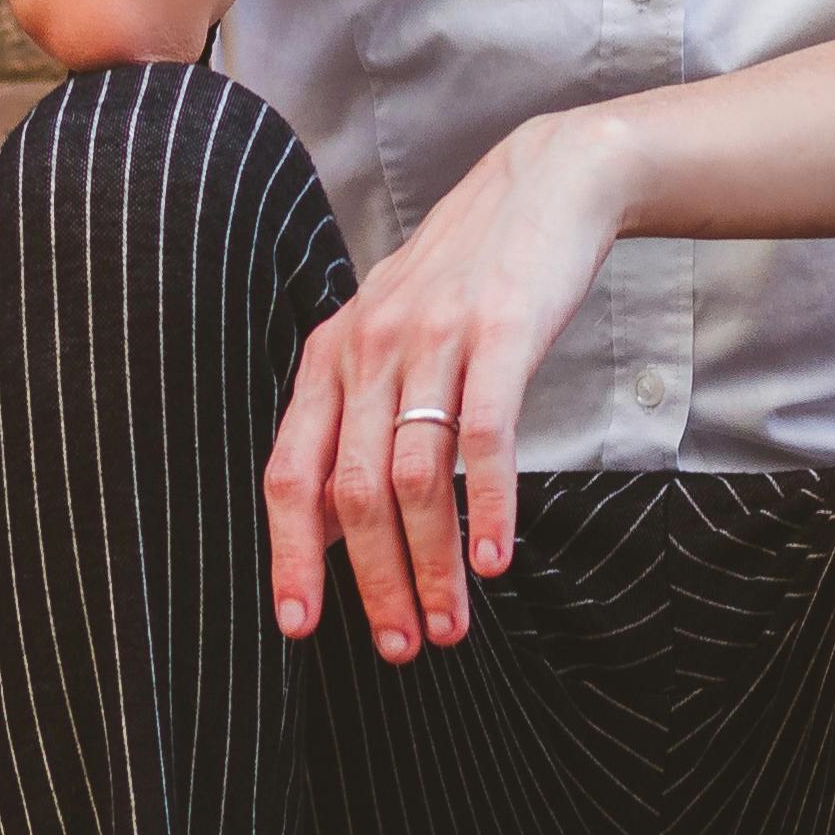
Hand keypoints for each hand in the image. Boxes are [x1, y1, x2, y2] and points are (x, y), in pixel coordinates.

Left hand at [265, 110, 636, 653]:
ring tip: (448, 624)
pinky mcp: (499, 336)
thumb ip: (359, 412)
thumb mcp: (392, 333)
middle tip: (398, 647)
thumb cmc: (469, 276)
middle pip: (352, 492)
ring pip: (414, 478)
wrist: (545, 187)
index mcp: (331, 356)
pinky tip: (494, 561)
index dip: (291, 555)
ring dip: (430, 564)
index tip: (301, 626)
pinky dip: (488, 508)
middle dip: (374, 582)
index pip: (289, 472)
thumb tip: (336, 521)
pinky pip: (483, 439)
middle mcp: (369, 349)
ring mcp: (433, 341)